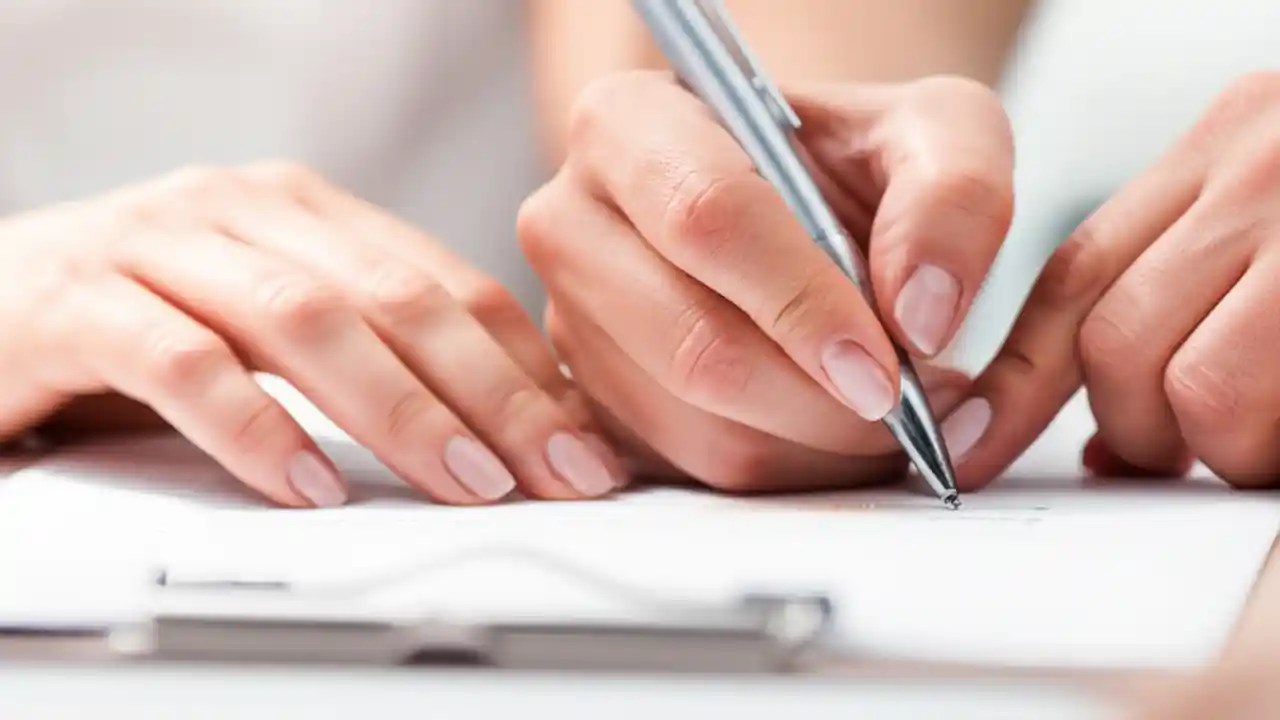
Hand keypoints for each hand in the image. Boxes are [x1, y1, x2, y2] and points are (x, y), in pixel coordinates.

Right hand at [0, 163, 624, 506]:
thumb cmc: (135, 323)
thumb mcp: (268, 327)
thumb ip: (368, 355)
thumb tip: (505, 425)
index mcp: (301, 209)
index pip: (443, 282)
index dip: (526, 366)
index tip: (585, 443)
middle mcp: (237, 210)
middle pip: (395, 297)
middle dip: (491, 393)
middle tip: (557, 471)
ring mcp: (154, 244)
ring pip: (306, 319)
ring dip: (400, 409)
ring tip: (467, 481)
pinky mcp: (73, 301)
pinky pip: (181, 361)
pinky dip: (255, 426)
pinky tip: (308, 485)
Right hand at [519, 72, 1013, 489]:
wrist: (799, 208)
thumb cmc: (851, 161)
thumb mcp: (935, 129)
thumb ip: (954, 195)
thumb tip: (922, 317)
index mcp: (628, 122)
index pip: (708, 218)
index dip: (804, 304)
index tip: (883, 367)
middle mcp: (571, 221)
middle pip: (694, 346)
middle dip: (820, 401)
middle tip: (906, 407)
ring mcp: (569, 322)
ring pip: (694, 430)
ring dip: (811, 449)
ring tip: (876, 413)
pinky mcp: (586, 402)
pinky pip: (682, 473)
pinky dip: (769, 475)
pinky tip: (817, 434)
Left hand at [953, 71, 1279, 488]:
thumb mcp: (1276, 215)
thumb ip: (1182, 297)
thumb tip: (1108, 445)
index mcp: (1231, 144)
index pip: (1076, 278)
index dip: (1014, 381)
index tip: (971, 448)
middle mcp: (1275, 161)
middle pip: (1122, 344)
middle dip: (1143, 431)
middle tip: (1198, 451)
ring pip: (1205, 386)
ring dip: (1231, 447)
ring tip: (1277, 437)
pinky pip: (1274, 400)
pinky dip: (1279, 440)